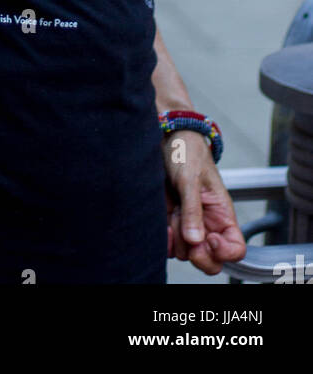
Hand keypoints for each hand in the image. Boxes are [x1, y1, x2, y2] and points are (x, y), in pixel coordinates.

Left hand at [162, 131, 245, 274]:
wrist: (163, 139)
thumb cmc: (185, 152)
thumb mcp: (190, 178)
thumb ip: (193, 209)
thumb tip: (195, 241)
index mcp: (222, 214)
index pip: (236, 248)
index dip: (226, 252)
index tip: (210, 240)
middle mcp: (207, 224)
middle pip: (211, 260)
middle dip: (200, 256)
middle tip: (188, 238)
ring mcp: (187, 225)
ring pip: (186, 254)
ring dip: (178, 240)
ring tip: (173, 212)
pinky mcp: (169, 223)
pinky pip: (169, 246)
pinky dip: (165, 241)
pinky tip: (163, 225)